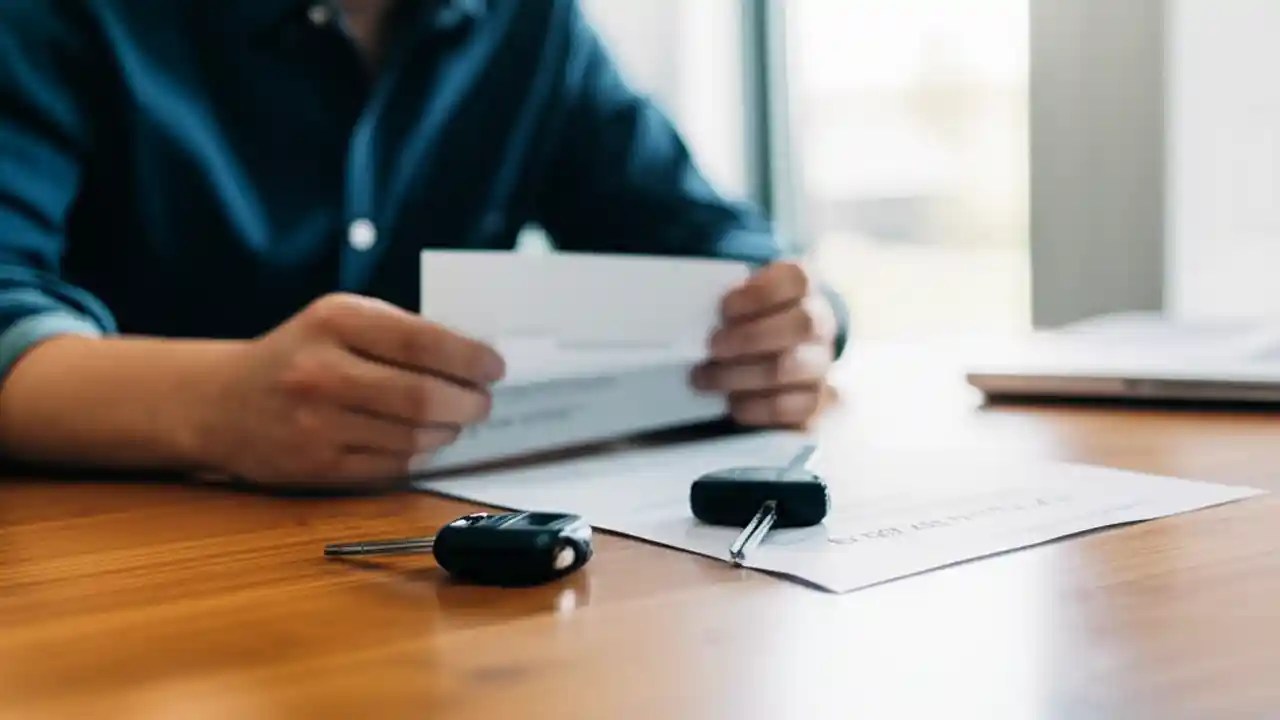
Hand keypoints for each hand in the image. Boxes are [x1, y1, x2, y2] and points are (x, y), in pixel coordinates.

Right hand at [199, 293, 503, 487]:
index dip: (468, 358)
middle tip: (482, 403)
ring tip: (454, 421)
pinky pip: (391, 464)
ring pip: (412, 436)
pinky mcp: (317, 467)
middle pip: (422, 397)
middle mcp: (322, 372)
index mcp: (333, 321)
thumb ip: (398, 331)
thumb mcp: (337, 319)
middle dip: (468, 403)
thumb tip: (473, 358)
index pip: (421, 341)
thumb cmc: (299, 354)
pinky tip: (423, 441)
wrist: (219, 402)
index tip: (494, 367)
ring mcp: (317, 424)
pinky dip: (418, 453)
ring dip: (447, 431)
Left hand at [692, 262, 835, 427]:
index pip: (797, 280)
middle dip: (750, 337)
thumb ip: (725, 303)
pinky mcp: (820, 399)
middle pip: (801, 324)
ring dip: (741, 375)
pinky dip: (759, 408)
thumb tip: (694, 316)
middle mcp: (820, 322)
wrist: (769, 351)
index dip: (760, 294)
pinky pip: (797, 407)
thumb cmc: (743, 319)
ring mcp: (822, 362)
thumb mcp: (735, 300)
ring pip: (792, 368)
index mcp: (803, 287)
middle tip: (712, 347)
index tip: (724, 309)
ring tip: (706, 378)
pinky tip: (732, 404)